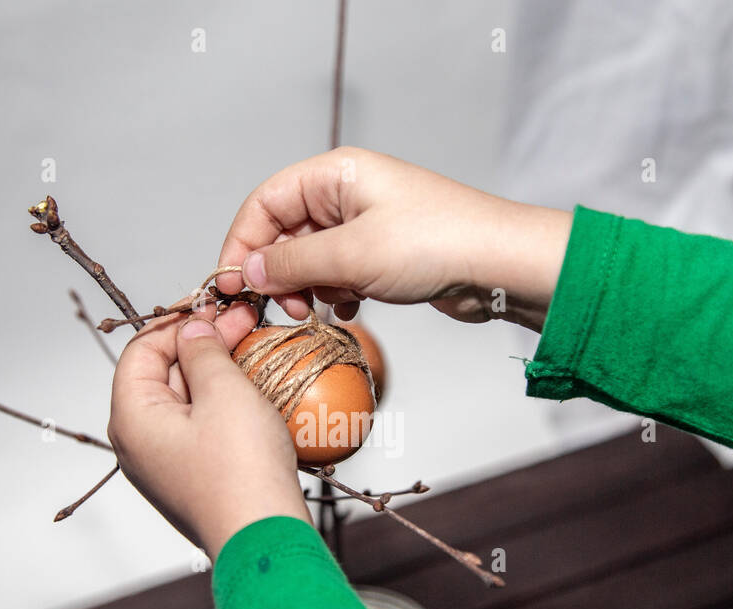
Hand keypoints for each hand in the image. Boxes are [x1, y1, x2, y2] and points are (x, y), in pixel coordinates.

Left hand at [106, 304, 312, 559]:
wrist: (264, 538)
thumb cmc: (240, 467)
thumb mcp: (223, 391)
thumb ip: (203, 350)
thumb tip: (192, 327)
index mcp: (131, 417)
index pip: (142, 348)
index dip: (180, 319)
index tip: (219, 305)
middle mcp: (137, 443)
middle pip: (161, 374)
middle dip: (202, 345)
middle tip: (245, 323)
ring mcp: (163, 465)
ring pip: (184, 401)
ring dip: (217, 373)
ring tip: (254, 353)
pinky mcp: (191, 480)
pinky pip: (200, 429)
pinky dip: (223, 405)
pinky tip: (255, 394)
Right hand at [215, 147, 571, 331]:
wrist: (499, 266)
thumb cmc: (436, 244)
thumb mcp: (351, 254)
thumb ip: (291, 262)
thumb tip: (247, 270)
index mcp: (336, 175)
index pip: (265, 202)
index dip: (242, 243)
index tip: (233, 284)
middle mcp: (348, 194)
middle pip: (284, 232)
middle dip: (279, 273)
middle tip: (284, 307)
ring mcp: (367, 225)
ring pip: (312, 258)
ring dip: (309, 288)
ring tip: (321, 309)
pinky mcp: (383, 255)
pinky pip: (339, 274)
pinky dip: (337, 294)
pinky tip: (352, 310)